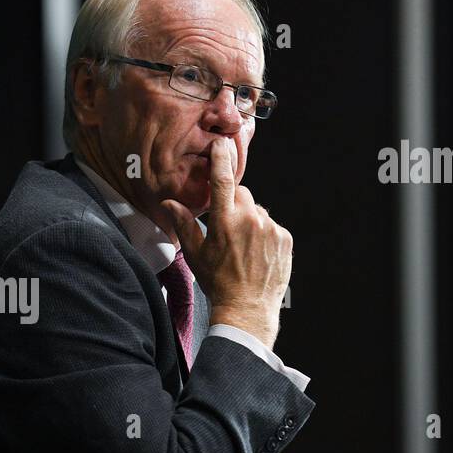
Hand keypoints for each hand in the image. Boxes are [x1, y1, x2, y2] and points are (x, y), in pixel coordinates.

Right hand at [161, 138, 291, 349]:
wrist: (247, 308)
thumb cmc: (218, 283)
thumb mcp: (196, 253)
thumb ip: (184, 224)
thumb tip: (168, 204)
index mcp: (225, 222)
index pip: (222, 181)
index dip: (221, 159)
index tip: (221, 144)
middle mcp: (250, 221)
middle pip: (241, 194)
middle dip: (233, 203)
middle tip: (226, 227)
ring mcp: (270, 229)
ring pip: (257, 211)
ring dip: (250, 220)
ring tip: (243, 246)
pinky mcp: (284, 238)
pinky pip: (272, 226)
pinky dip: (264, 234)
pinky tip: (256, 252)